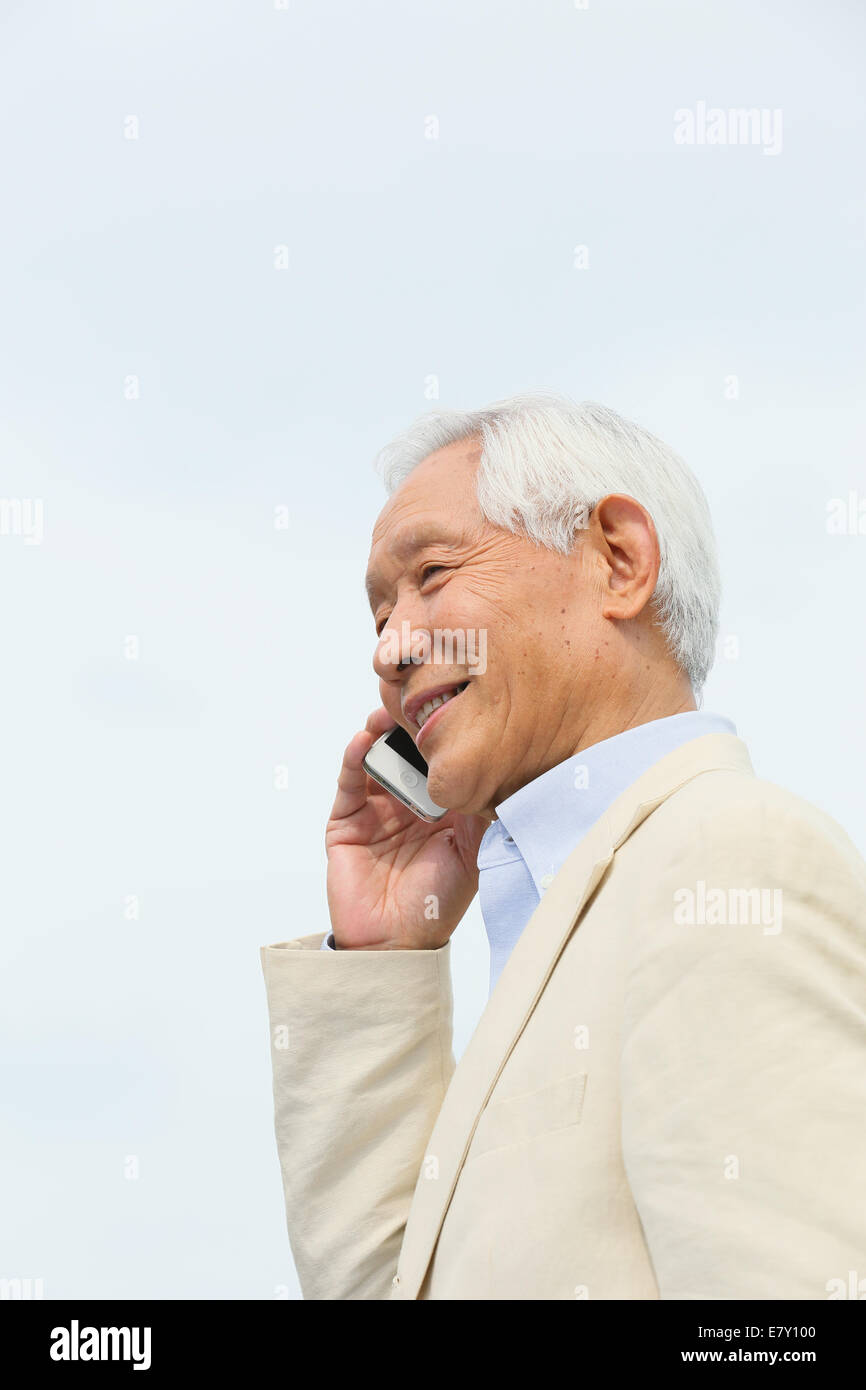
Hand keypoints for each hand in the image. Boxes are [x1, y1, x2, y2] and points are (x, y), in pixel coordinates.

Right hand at [325, 706, 488, 948]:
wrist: (398, 941)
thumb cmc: (439, 902)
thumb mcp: (475, 851)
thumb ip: (484, 812)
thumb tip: (505, 769)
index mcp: (442, 807)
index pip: (442, 760)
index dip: (447, 734)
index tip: (458, 701)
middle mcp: (409, 801)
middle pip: (408, 750)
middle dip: (413, 723)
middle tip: (421, 695)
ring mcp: (376, 807)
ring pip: (379, 756)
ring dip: (383, 729)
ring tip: (392, 709)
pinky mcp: (346, 818)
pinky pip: (350, 779)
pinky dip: (356, 755)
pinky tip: (366, 738)